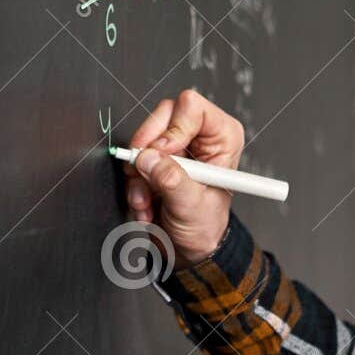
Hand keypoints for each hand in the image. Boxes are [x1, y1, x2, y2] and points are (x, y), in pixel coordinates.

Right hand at [123, 87, 241, 267]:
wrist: (189, 248)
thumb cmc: (204, 226)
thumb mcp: (192, 205)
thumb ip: (171, 180)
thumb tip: (148, 158)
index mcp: (222, 137)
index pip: (191, 106)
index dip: (172, 130)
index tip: (164, 155)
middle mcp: (199, 135)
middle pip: (162, 115)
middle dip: (149, 150)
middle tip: (147, 176)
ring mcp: (175, 145)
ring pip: (143, 138)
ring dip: (139, 173)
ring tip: (149, 200)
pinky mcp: (156, 158)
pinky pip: (133, 157)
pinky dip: (133, 182)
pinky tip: (146, 203)